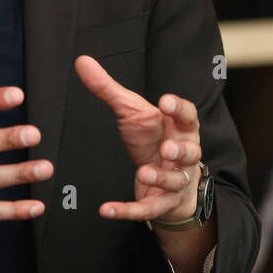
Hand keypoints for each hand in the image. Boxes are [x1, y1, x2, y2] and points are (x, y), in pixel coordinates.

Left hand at [73, 55, 201, 222]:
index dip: (178, 108)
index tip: (165, 101)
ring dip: (160, 177)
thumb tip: (82, 61)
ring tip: (144, 171)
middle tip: (167, 147)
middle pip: (190, 151)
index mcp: (180, 127)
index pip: (187, 115)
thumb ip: (108, 89)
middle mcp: (184, 154)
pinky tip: (107, 210)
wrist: (162, 177)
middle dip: (180, 150)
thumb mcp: (131, 112)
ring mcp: (175, 180)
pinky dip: (128, 210)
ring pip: (174, 181)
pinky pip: (148, 209)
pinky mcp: (161, 203)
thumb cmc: (151, 138)